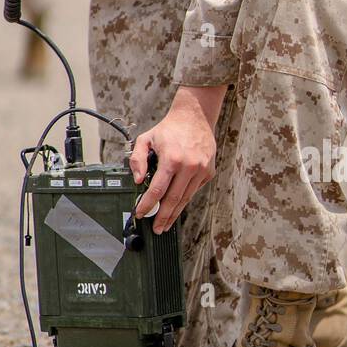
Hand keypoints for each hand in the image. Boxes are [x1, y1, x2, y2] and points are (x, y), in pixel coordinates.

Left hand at [129, 85, 226, 233]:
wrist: (195, 117)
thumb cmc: (169, 129)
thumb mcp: (146, 138)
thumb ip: (137, 159)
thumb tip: (137, 180)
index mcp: (171, 159)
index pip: (157, 189)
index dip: (147, 205)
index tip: (141, 213)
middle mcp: (188, 166)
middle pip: (173, 200)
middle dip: (163, 217)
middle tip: (156, 228)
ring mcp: (201, 170)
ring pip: (186, 199)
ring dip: (175, 214)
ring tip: (166, 224)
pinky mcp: (209, 172)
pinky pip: (194, 191)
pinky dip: (185, 200)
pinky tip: (177, 207)